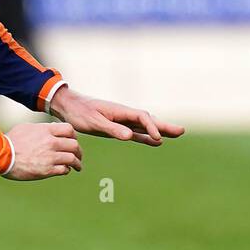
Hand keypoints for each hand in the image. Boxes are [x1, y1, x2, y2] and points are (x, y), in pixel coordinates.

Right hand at [3, 121, 82, 180]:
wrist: (1, 156)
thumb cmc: (10, 141)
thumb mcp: (26, 128)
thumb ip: (40, 128)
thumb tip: (50, 128)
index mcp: (46, 131)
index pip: (70, 130)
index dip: (73, 136)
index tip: (72, 141)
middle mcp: (51, 143)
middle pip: (74, 145)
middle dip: (78, 151)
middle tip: (78, 156)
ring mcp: (50, 157)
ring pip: (72, 159)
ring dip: (77, 163)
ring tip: (77, 167)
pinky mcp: (47, 170)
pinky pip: (64, 170)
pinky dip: (66, 170)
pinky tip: (64, 170)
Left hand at [49, 87, 184, 146]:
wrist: (68, 107)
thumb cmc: (79, 112)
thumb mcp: (93, 122)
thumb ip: (111, 129)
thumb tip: (130, 136)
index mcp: (119, 111)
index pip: (141, 117)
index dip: (151, 127)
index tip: (158, 137)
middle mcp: (124, 115)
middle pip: (148, 120)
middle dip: (164, 126)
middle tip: (182, 131)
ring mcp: (121, 121)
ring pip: (144, 127)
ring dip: (159, 131)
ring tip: (176, 134)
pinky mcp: (117, 127)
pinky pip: (135, 133)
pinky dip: (146, 137)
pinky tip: (156, 142)